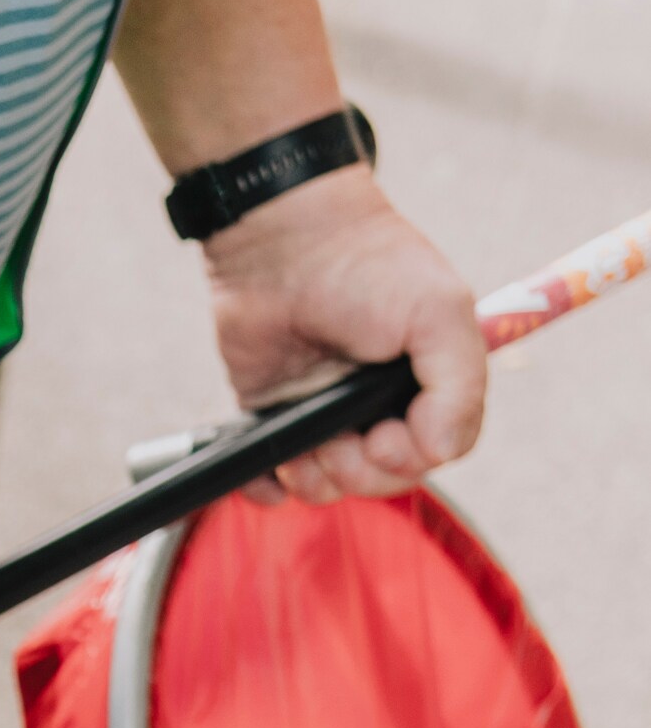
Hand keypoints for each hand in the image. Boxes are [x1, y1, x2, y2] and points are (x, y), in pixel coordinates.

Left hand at [202, 168, 486, 504]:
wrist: (283, 240)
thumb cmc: (368, 266)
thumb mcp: (439, 312)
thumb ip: (459, 386)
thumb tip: (440, 451)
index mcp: (426, 382)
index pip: (433, 453)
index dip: (408, 461)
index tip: (383, 436)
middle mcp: (378, 403)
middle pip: (381, 478)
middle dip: (361, 473)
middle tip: (341, 442)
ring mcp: (324, 413)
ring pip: (328, 485)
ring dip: (316, 481)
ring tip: (304, 445)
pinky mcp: (274, 416)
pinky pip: (270, 478)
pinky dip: (267, 487)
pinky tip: (268, 471)